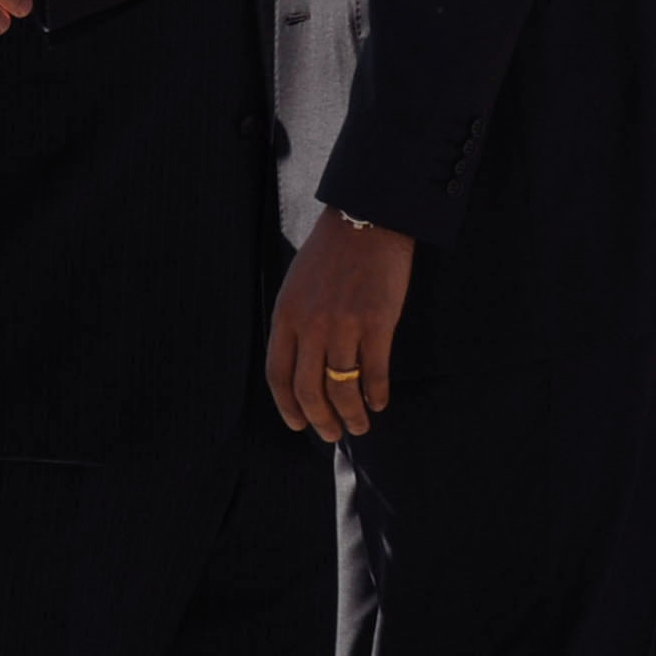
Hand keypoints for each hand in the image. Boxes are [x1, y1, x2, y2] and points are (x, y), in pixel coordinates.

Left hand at [267, 213, 414, 441]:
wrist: (366, 221)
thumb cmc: (331, 254)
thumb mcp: (296, 286)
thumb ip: (295, 323)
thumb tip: (300, 366)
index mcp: (286, 315)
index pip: (277, 374)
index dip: (287, 407)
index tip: (297, 425)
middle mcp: (310, 324)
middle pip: (308, 389)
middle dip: (320, 420)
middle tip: (332, 434)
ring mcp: (344, 325)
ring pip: (342, 388)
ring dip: (352, 415)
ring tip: (360, 425)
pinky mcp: (377, 323)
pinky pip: (374, 373)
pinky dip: (376, 394)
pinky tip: (379, 402)